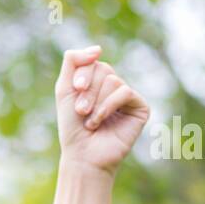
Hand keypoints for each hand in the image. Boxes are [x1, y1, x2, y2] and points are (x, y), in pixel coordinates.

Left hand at [55, 45, 149, 175]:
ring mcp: (128, 97)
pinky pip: (125, 92)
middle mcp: (114, 86)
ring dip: (95, 102)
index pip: (93, 61)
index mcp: (98, 81)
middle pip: (103, 69)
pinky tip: (100, 122)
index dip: (83, 73)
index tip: (76, 88)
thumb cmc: (72, 127)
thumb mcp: (64, 89)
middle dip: (87, 91)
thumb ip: (73, 61)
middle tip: (81, 111)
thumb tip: (98, 48)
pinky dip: (108, 106)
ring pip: (113, 80)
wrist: (82, 155)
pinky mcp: (140, 107)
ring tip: (90, 121)